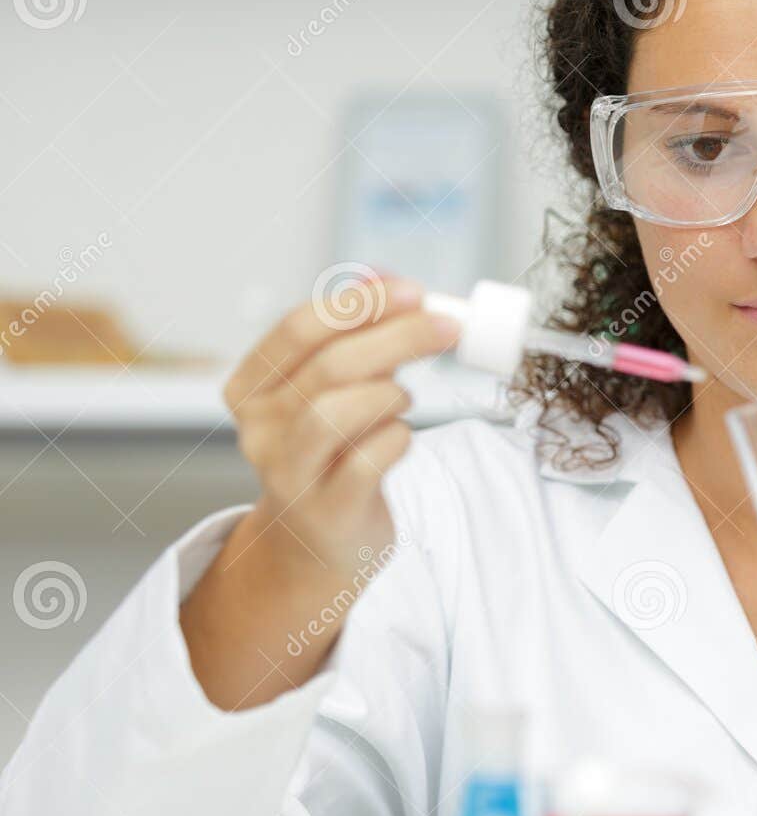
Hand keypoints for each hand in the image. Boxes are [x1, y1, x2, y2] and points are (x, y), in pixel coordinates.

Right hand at [222, 272, 456, 571]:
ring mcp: (288, 474)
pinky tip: (400, 438)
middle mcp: (259, 430)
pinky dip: (399, 438)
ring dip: (391, 395)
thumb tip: (388, 276)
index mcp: (251, 387)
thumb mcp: (333, 388)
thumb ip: (355, 335)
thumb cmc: (335, 450)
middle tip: (447, 326)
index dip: (359, 303)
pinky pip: (371, 458)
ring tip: (404, 400)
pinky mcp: (327, 510)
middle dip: (399, 338)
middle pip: (330, 366)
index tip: (413, 291)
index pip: (298, 329)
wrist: (321, 539)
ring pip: (339, 412)